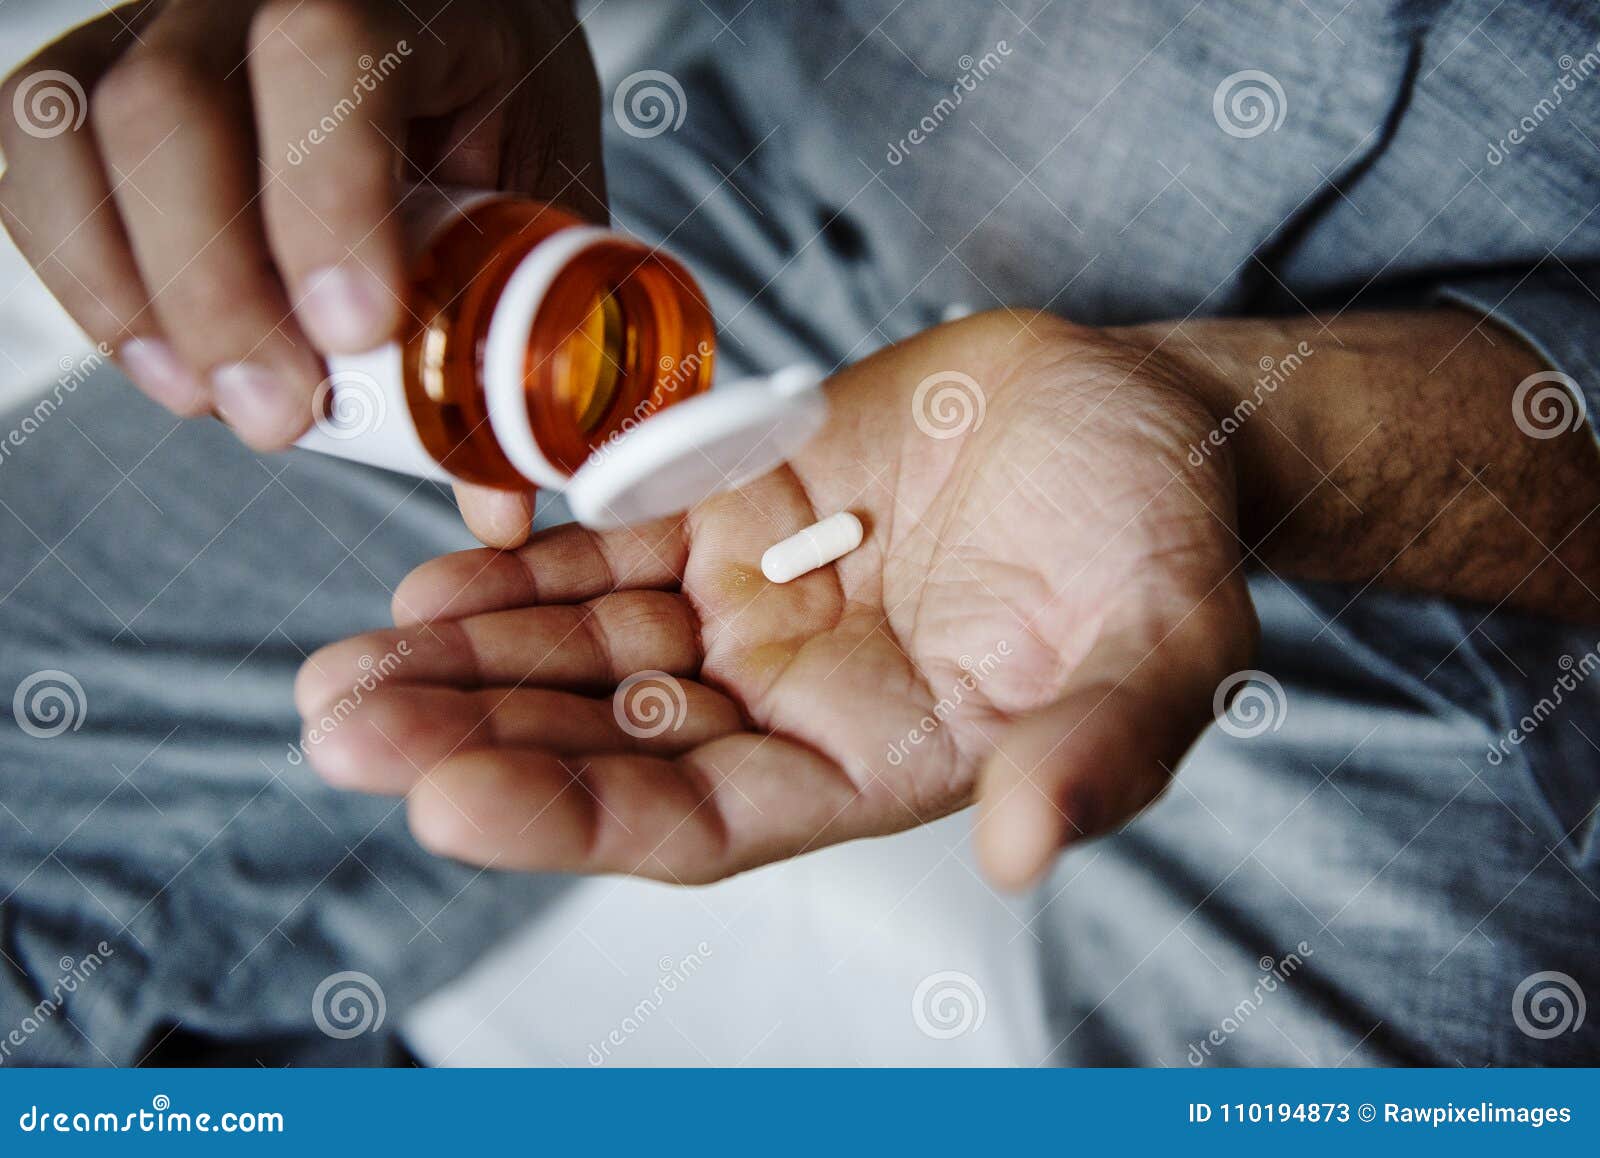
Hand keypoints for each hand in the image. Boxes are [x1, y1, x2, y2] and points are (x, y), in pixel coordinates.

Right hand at [0, 0, 602, 502]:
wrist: (442, 19)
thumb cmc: (492, 100)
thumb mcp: (539, 189)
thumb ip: (525, 325)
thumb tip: (500, 509)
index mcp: (393, 0)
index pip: (327, 55)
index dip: (326, 199)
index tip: (355, 336)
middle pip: (172, 109)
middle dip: (216, 289)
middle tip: (280, 418)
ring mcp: (156, 21)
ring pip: (74, 132)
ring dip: (130, 295)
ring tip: (213, 402)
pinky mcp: (92, 74)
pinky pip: (35, 162)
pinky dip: (81, 277)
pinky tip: (158, 361)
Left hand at [295, 311, 1255, 887]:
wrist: (1142, 417)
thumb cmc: (1163, 544)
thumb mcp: (1162, 651)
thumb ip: (1095, 752)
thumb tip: (1026, 848)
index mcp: (877, 767)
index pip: (701, 820)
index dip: (577, 815)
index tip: (447, 801)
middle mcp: (794, 704)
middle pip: (610, 739)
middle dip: (476, 737)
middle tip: (342, 727)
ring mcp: (757, 610)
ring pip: (589, 650)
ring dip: (471, 660)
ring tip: (349, 668)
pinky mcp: (739, 514)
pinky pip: (613, 551)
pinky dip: (528, 568)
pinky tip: (433, 587)